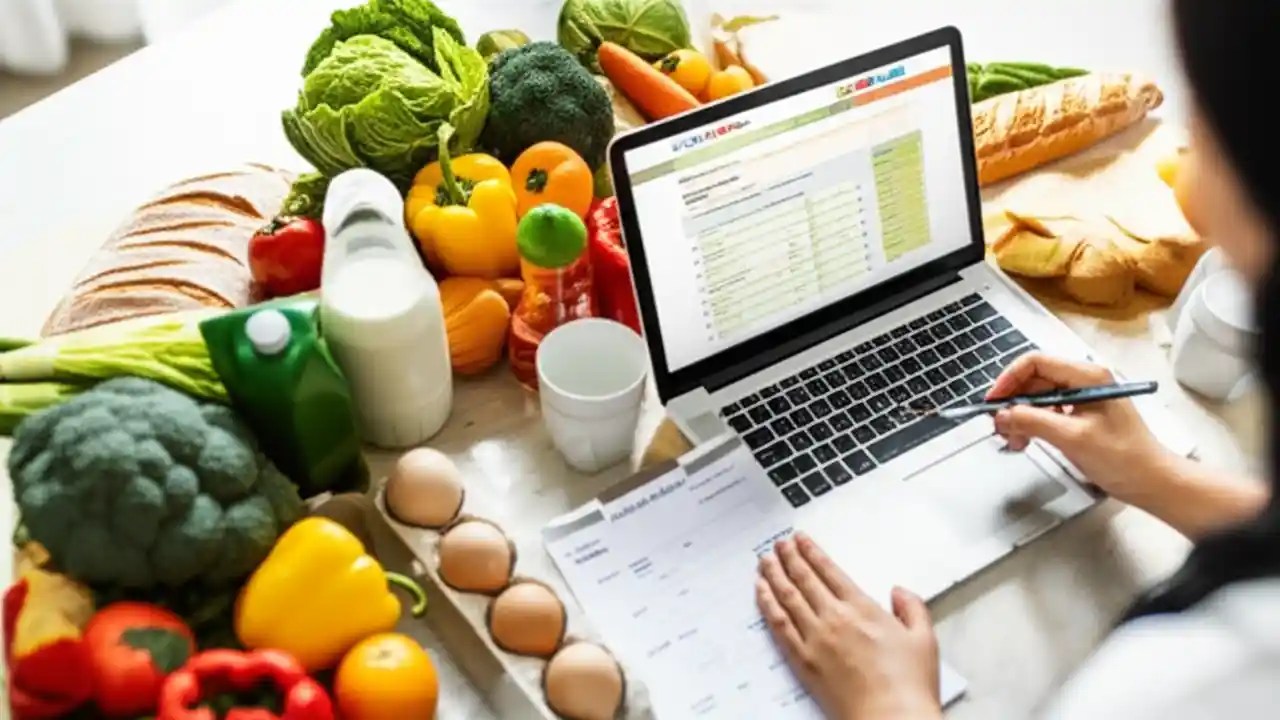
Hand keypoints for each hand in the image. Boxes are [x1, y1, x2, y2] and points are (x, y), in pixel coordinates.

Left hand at [756, 534, 940, 719]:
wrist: (890, 718)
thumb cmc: (909, 684)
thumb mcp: (924, 640)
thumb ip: (913, 608)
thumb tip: (898, 591)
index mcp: (862, 608)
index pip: (829, 572)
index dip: (812, 552)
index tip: (800, 540)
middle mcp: (834, 618)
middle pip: (804, 580)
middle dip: (789, 558)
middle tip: (778, 545)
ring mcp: (815, 639)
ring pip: (787, 598)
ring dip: (774, 576)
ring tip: (764, 562)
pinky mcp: (803, 661)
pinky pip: (779, 625)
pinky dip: (767, 605)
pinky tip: (761, 593)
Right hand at [988, 352, 1165, 502]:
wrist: (1151, 481)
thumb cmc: (1123, 457)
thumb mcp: (1073, 437)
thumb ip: (1033, 422)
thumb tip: (1002, 415)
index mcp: (1087, 376)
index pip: (1036, 362)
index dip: (1009, 379)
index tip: (994, 402)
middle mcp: (1084, 381)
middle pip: (1034, 379)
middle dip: (1013, 402)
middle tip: (1001, 427)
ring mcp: (1082, 398)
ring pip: (1037, 397)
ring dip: (1020, 417)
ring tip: (1014, 440)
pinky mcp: (1080, 415)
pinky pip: (1046, 412)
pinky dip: (1032, 425)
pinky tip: (1026, 441)